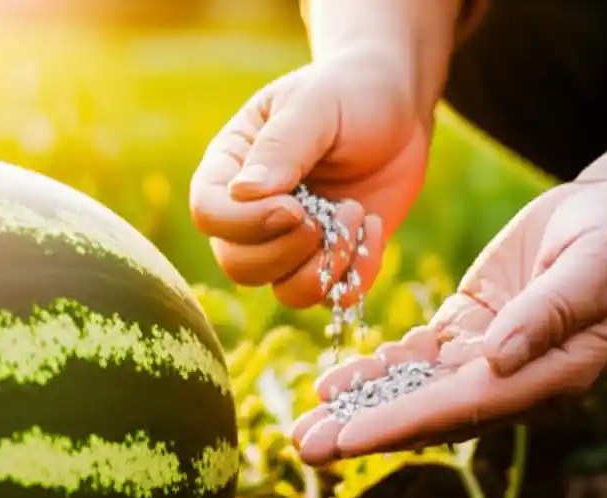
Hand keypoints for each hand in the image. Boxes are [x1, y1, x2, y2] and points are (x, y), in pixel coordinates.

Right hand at [188, 50, 433, 308]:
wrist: (397, 105)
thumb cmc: (348, 92)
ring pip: (283, 291)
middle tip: (330, 215)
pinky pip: (330, 296)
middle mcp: (250, 213)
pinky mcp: (328, 258)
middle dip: (288, 251)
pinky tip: (375, 228)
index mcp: (230, 168)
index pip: (209, 214)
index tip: (295, 206)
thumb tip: (245, 192)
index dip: (246, 222)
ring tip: (357, 215)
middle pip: (239, 264)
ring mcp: (289, 241)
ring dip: (326, 266)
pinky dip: (357, 276)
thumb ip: (282, 147)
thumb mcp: (316, 105)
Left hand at [290, 171, 606, 463]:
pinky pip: (417, 356)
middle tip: (303, 447)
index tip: (349, 438)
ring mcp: (489, 355)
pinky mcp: (473, 327)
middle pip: (428, 414)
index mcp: (548, 374)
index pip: (462, 408)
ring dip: (358, 408)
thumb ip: (550, 312)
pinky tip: (333, 381)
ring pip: (413, 391)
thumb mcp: (601, 265)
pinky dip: (376, 369)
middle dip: (364, 431)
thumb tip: (498, 358)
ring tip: (301, 429)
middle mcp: (512, 377)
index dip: (402, 423)